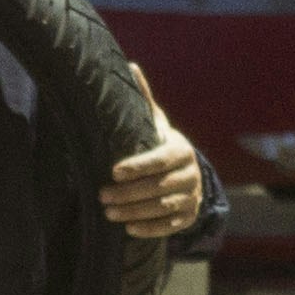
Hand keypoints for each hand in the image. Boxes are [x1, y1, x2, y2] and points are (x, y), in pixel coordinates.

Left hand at [100, 63, 209, 239]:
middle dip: (129, 193)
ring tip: (108, 213)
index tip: (114, 171)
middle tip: (102, 196)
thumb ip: (144, 100)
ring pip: (162, 207)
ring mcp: (192, 197)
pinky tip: (129, 229)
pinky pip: (170, 226)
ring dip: (134, 212)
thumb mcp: (157, 124)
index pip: (160, 160)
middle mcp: (191, 174)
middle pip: (158, 186)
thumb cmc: (163, 145)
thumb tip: (130, 65)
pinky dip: (150, 228)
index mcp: (181, 151)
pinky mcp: (188, 217)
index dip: (138, 166)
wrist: (189, 173)